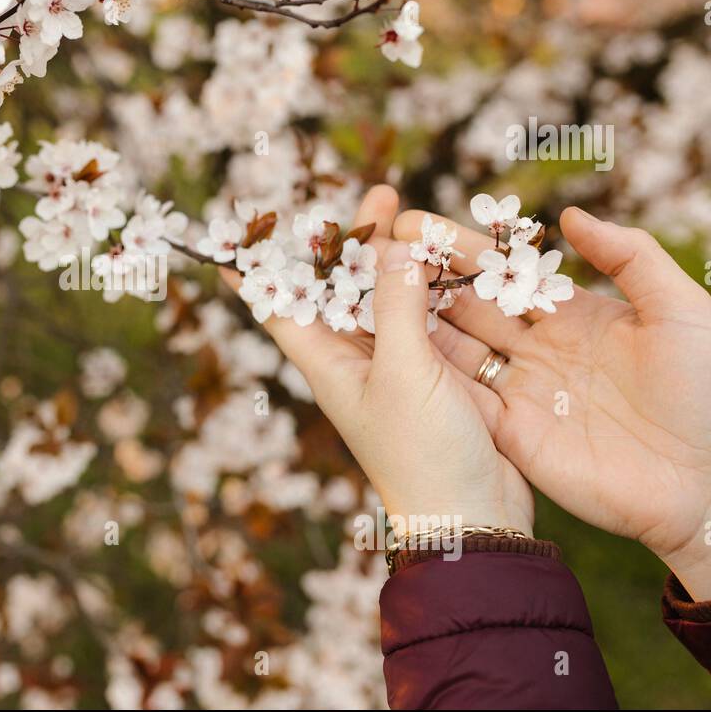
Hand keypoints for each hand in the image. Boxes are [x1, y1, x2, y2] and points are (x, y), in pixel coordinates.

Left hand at [225, 186, 533, 536]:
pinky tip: (452, 260)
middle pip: (342, 289)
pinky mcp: (438, 376)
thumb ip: (395, 305)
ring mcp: (398, 368)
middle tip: (382, 193)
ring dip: (401, 258)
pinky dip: (436, 288)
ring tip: (420, 213)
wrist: (472, 518)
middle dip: (356, 242)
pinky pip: (429, 318)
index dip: (259, 270)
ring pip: (390, 298)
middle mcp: (355, 361)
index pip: (280, 307)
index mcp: (326, 363)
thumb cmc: (422, 452)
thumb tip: (391, 246)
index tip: (238, 235)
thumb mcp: (403, 371)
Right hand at [395, 206, 710, 599]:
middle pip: (470, 305)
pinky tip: (390, 352)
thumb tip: (569, 215)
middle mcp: (539, 350)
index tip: (415, 221)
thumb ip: (631, 256)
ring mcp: (521, 392)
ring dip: (415, 322)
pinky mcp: (511, 435)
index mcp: (573, 315)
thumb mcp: (681, 311)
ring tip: (369, 291)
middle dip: (424, 276)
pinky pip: (460, 400)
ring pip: (455, 349)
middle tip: (376, 248)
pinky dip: (426, 377)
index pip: (506, 270)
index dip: (462, 247)